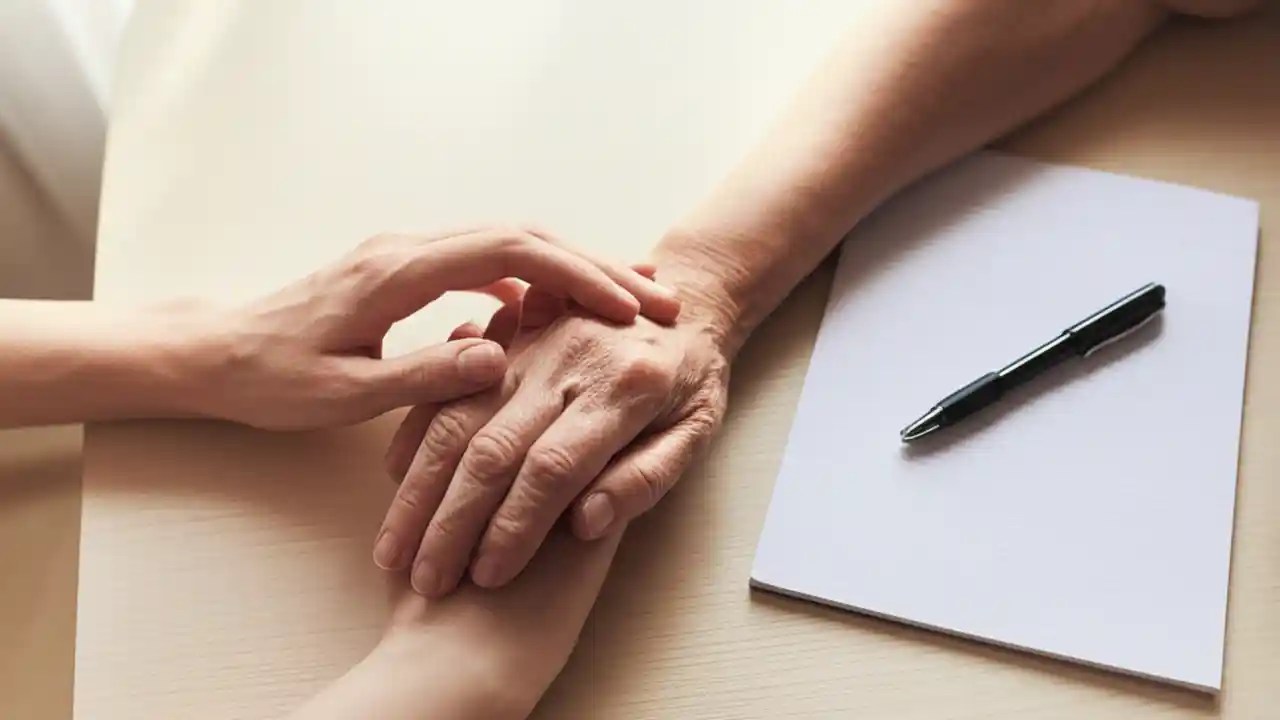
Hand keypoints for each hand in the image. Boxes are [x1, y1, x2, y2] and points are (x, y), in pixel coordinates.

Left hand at [185, 227, 678, 429]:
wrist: (217, 353)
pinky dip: (534, 280)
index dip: (574, 273)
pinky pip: (486, 262)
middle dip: (592, 264)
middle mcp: (406, 248)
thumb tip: (500, 359)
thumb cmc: (272, 379)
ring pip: (508, 246)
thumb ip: (424, 375)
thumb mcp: (345, 393)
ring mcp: (406, 254)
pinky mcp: (406, 269)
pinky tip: (561, 313)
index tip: (626, 304)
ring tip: (628, 301)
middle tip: (654, 297)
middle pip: (520, 236)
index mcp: (396, 272)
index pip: (506, 251)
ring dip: (570, 270)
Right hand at [378, 301, 729, 594]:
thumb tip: (586, 523)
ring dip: (421, 488)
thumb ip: (645, 479)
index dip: (514, 526)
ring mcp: (533, 344)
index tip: (486, 575)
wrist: (691, 297)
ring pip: (458, 418)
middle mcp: (571, 359)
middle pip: (493, 447)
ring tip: (396, 548)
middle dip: (452, 521)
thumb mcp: (697, 433)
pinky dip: (416, 433)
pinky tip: (397, 480)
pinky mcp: (509, 337)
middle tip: (425, 578)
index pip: (554, 467)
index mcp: (624, 388)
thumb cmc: (695, 379)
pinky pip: (452, 384)